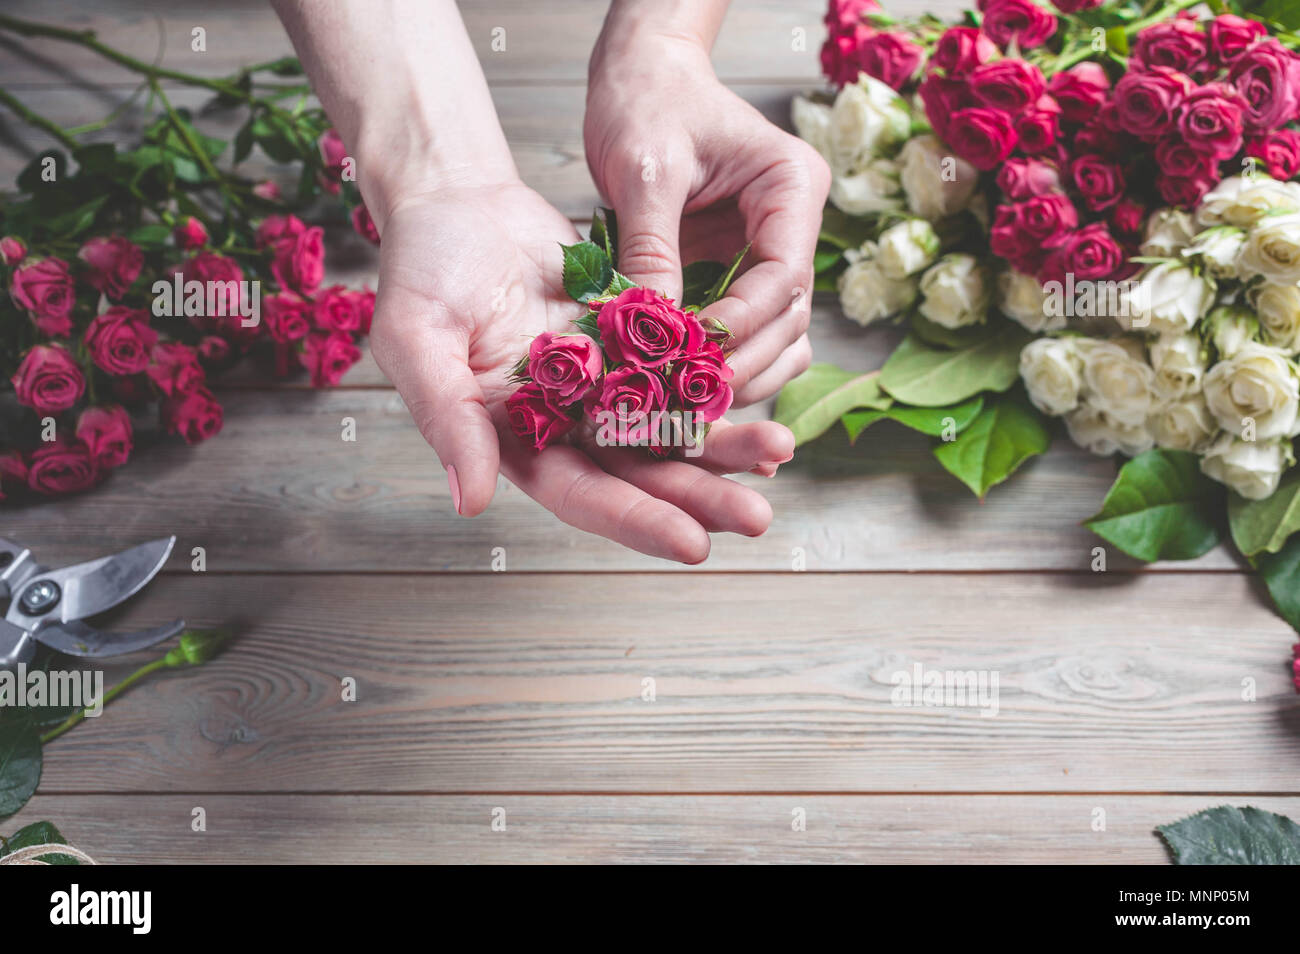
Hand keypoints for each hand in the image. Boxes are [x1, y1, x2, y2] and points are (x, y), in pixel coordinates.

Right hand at [367, 179, 795, 562]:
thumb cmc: (421, 266)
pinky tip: (765, 402)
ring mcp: (602, 384)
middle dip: (699, 498)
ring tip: (779, 451)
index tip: (692, 544)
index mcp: (514, 438)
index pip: (579, 492)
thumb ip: (444, 417)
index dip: (633, 520)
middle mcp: (565, 424)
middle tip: (757, 518)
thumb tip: (469, 501)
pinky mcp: (631, 342)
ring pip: (672, 428)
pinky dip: (722, 389)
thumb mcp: (416, 336)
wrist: (458, 202)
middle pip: (640, 474)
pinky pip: (683, 372)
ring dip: (724, 448)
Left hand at [585, 30, 830, 404]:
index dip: (742, 321)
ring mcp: (769, 253)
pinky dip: (726, 364)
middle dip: (744, 360)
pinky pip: (747, 332)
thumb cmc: (646, 103)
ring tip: (693, 405)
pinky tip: (689, 388)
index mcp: (792, 187)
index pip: (784, 273)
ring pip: (778, 337)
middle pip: (789, 317)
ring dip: (743, 375)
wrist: (638, 79)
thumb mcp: (643, 169)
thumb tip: (655, 327)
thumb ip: (651, 245)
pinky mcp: (738, 273)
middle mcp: (793, 225)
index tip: (692, 350)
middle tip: (692, 396)